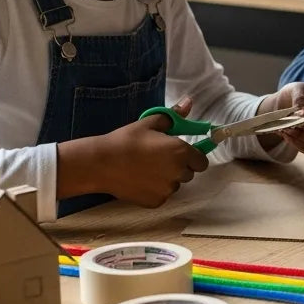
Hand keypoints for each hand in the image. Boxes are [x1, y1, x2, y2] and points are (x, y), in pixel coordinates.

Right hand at [57, 97, 208, 207]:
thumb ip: (174, 116)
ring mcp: (168, 189)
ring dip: (167, 178)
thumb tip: (188, 102)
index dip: (193, 157)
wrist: (101, 163)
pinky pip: (162, 195)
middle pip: (189, 173)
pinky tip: (140, 180)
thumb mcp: (150, 123)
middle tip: (159, 159)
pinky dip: (155, 190)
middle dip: (179, 167)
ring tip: (146, 169)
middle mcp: (179, 173)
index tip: (181, 153)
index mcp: (181, 152)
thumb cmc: (126, 140)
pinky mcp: (156, 201)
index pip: (202, 161)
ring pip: (175, 184)